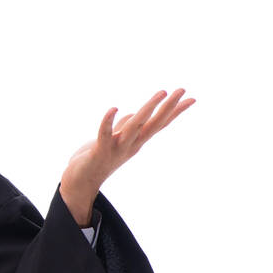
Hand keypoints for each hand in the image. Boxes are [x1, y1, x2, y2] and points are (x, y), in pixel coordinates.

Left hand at [60, 88, 195, 224]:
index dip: (174, 112)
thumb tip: (135, 114)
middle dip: (168, 107)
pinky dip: (108, 121)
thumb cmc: (97, 159)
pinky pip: (105, 134)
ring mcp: (117, 148)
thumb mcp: (114, 140)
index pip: (159, 124)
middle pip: (153, 124)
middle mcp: (131, 144)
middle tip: (182, 89)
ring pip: (135, 126)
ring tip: (162, 92)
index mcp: (136, 141)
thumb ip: (124, 127)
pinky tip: (114, 108)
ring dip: (148, 109)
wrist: (80, 183)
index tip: (191, 98)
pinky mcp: (100, 151)